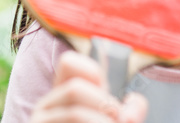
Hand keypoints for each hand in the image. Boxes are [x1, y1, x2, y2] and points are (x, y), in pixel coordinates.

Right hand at [30, 51, 147, 122]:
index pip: (68, 63)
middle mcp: (45, 111)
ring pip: (75, 114)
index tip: (107, 95)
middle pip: (75, 89)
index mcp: (63, 99)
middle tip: (117, 122)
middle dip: (105, 105)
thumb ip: (128, 114)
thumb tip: (134, 103)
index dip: (92, 71)